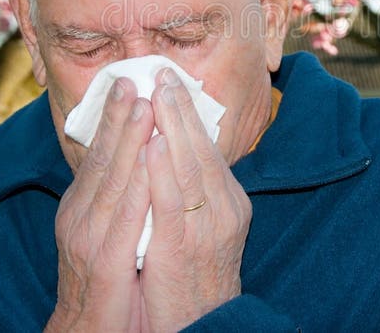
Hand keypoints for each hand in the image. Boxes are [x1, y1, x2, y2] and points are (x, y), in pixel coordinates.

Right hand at [45, 78, 155, 331]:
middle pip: (102, 158)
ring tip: (143, 105)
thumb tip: (142, 154)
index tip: (128, 81)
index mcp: (82, 205)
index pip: (99, 154)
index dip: (113, 117)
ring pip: (111, 180)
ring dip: (128, 141)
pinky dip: (137, 187)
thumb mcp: (108, 229)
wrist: (87, 331)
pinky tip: (149, 162)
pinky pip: (123, 219)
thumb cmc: (106, 279)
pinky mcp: (103, 262)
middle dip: (118, 116)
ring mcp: (88, 238)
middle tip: (133, 78)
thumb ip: (120, 194)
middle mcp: (80, 216)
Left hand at [138, 68, 251, 330]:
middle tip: (162, 72)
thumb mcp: (204, 228)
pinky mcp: (184, 248)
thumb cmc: (195, 279)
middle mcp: (225, 209)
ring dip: (171, 128)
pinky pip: (173, 204)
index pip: (207, 148)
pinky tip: (150, 147)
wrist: (202, 326)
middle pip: (201, 149)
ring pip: (189, 168)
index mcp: (230, 201)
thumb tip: (171, 153)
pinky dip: (162, 174)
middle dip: (180, 108)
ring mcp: (208, 228)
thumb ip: (193, 192)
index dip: (188, 114)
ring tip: (156, 94)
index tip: (171, 83)